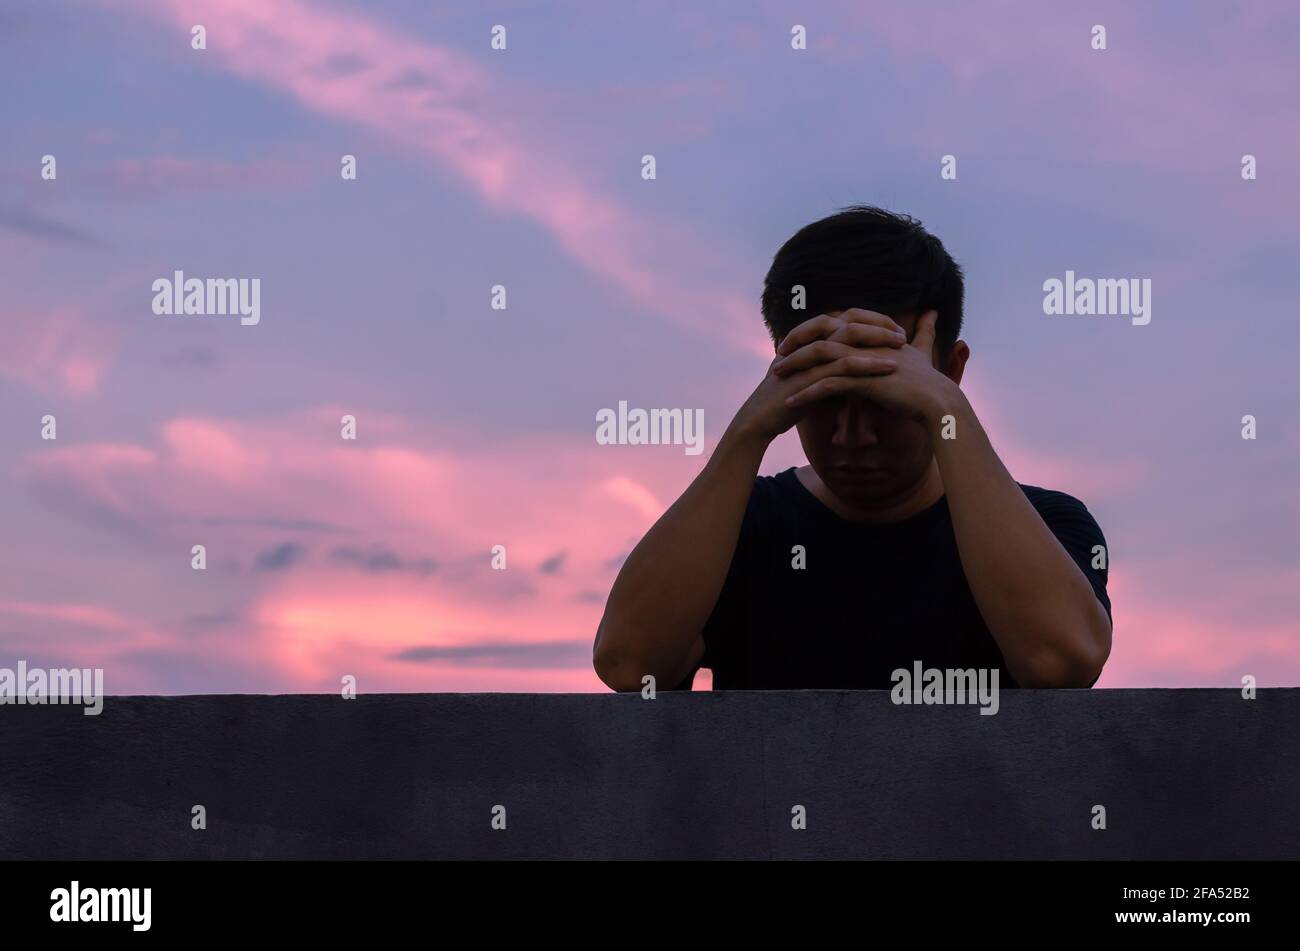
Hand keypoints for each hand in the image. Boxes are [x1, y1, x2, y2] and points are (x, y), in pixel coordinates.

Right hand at [731, 310, 906, 443]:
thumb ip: (830, 375)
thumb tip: (853, 380)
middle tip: (902, 334)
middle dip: (877, 324)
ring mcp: (808, 355)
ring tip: (902, 345)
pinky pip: (843, 363)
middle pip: (848, 320)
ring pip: (848, 336)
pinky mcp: (809, 373)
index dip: (869, 322)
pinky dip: (868, 363)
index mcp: (808, 340)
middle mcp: (808, 341)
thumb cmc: (785, 404)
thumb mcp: (811, 383)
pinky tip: (889, 366)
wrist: (760, 420)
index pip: (844, 319)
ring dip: (877, 338)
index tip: (893, 331)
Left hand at [773, 309, 956, 422]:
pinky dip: (806, 394)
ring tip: (775, 377)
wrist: (939, 402)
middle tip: (777, 354)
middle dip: (796, 343)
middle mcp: (865, 342)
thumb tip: (932, 312)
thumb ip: (923, 331)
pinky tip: (790, 404)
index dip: (814, 331)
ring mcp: (863, 360)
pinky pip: (826, 385)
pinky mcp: (863, 381)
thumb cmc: (928, 381)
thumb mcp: (922, 350)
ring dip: (795, 367)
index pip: (836, 325)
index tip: (797, 341)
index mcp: (873, 334)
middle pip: (821, 335)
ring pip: (819, 357)